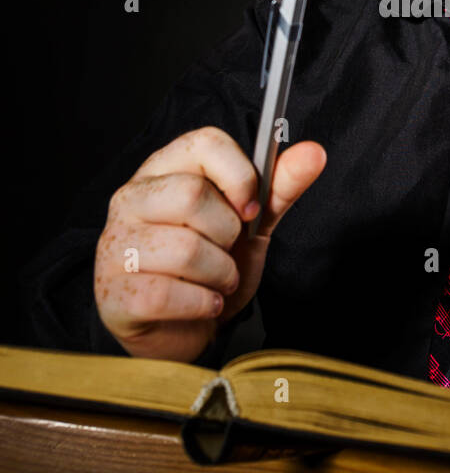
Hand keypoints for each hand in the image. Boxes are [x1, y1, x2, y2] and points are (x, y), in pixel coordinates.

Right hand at [94, 126, 325, 362]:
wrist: (185, 329)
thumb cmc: (212, 267)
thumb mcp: (251, 225)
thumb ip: (279, 189)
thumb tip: (313, 152)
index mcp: (164, 170)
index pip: (204, 143)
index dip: (239, 174)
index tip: (251, 208)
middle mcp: (131, 199)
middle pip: (192, 195)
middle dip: (228, 233)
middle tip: (227, 251)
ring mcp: (116, 245)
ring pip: (185, 248)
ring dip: (220, 274)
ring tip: (218, 282)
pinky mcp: (114, 293)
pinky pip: (167, 294)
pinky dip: (201, 304)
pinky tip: (203, 304)